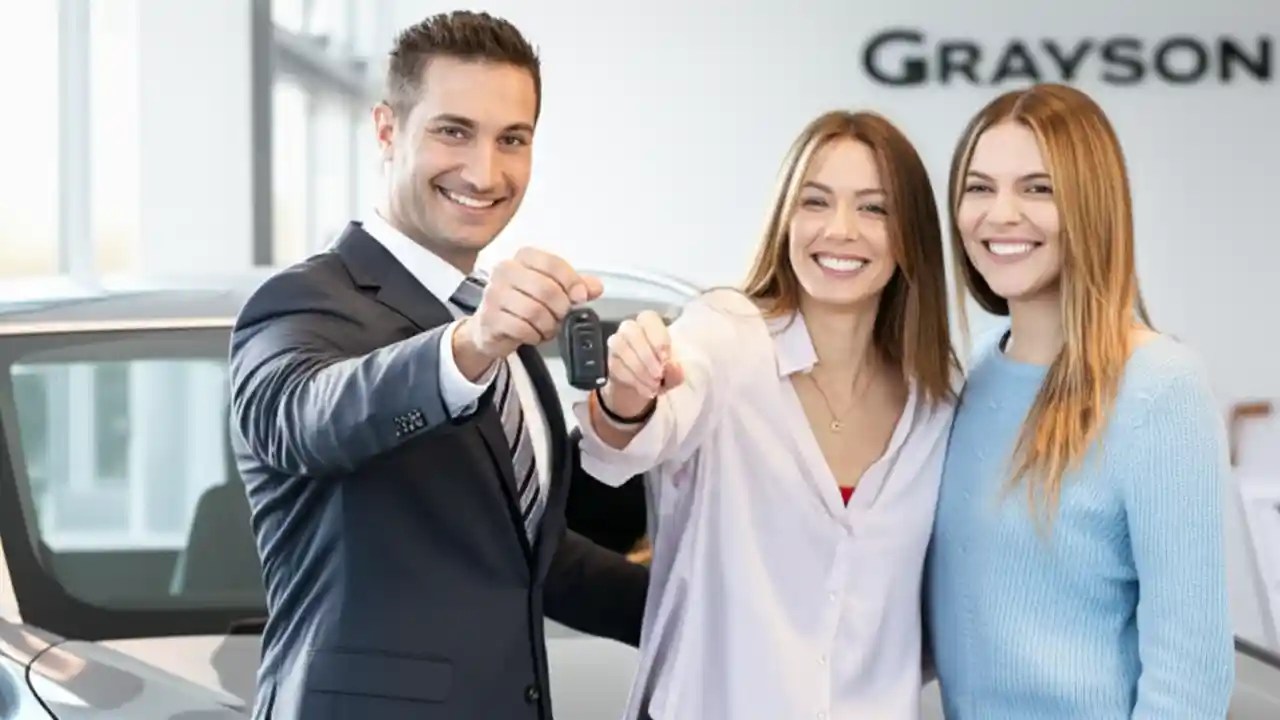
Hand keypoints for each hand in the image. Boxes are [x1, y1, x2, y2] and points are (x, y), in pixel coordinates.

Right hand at [456, 248, 602, 365]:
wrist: (490, 327)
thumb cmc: (521, 305)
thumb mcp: (550, 291)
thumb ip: (575, 287)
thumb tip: (595, 287)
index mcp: (523, 258)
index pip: (553, 263)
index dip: (571, 282)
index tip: (580, 297)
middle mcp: (505, 271)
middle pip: (546, 288)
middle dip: (560, 308)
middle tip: (561, 316)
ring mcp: (494, 294)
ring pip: (534, 310)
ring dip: (548, 325)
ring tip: (547, 327)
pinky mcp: (489, 317)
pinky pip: (521, 328)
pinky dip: (534, 335)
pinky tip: (533, 334)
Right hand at [600, 310, 685, 417]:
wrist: (644, 387)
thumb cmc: (663, 371)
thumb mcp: (674, 373)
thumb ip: (675, 370)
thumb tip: (672, 366)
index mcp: (651, 323)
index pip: (649, 319)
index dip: (658, 338)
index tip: (666, 359)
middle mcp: (631, 328)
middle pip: (632, 332)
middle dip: (647, 356)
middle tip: (659, 375)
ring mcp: (617, 342)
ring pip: (621, 348)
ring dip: (639, 369)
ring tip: (653, 385)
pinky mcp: (609, 360)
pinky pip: (616, 366)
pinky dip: (633, 380)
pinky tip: (645, 390)